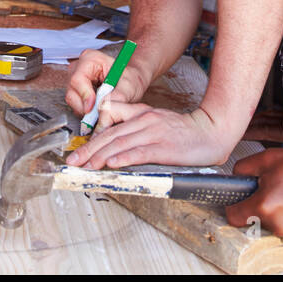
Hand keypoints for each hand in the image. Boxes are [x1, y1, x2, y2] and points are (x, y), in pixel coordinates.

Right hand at [65, 47, 147, 130]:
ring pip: (71, 100)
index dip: (84, 95)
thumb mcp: (129, 86)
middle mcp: (79, 67)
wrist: (131, 83)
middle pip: (71, 91)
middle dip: (84, 106)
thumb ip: (117, 96)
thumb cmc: (130, 79)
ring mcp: (75, 79)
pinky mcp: (75, 90)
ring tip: (101, 109)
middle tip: (99, 114)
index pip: (78, 79)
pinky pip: (74, 104)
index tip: (92, 108)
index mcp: (90, 58)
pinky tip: (97, 108)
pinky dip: (85, 110)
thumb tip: (103, 107)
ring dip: (85, 109)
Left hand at [65, 103, 234, 168]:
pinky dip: (124, 158)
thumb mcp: (155, 118)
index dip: (92, 137)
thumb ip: (134, 121)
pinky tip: (113, 164)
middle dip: (88, 150)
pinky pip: (140, 152)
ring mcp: (154, 134)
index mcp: (141, 114)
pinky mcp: (164, 148)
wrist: (210, 131)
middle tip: (73, 161)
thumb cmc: (183, 130)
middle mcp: (144, 121)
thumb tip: (111, 129)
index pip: (110, 124)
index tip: (78, 150)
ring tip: (86, 167)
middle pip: (110, 135)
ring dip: (100, 156)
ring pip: (121, 144)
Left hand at [225, 134, 282, 246]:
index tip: (242, 201)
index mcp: (265, 206)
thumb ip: (244, 168)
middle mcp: (280, 226)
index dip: (236, 206)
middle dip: (266, 206)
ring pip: (281, 227)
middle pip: (260, 221)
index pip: (234, 217)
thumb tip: (235, 177)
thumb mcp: (270, 157)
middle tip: (282, 188)